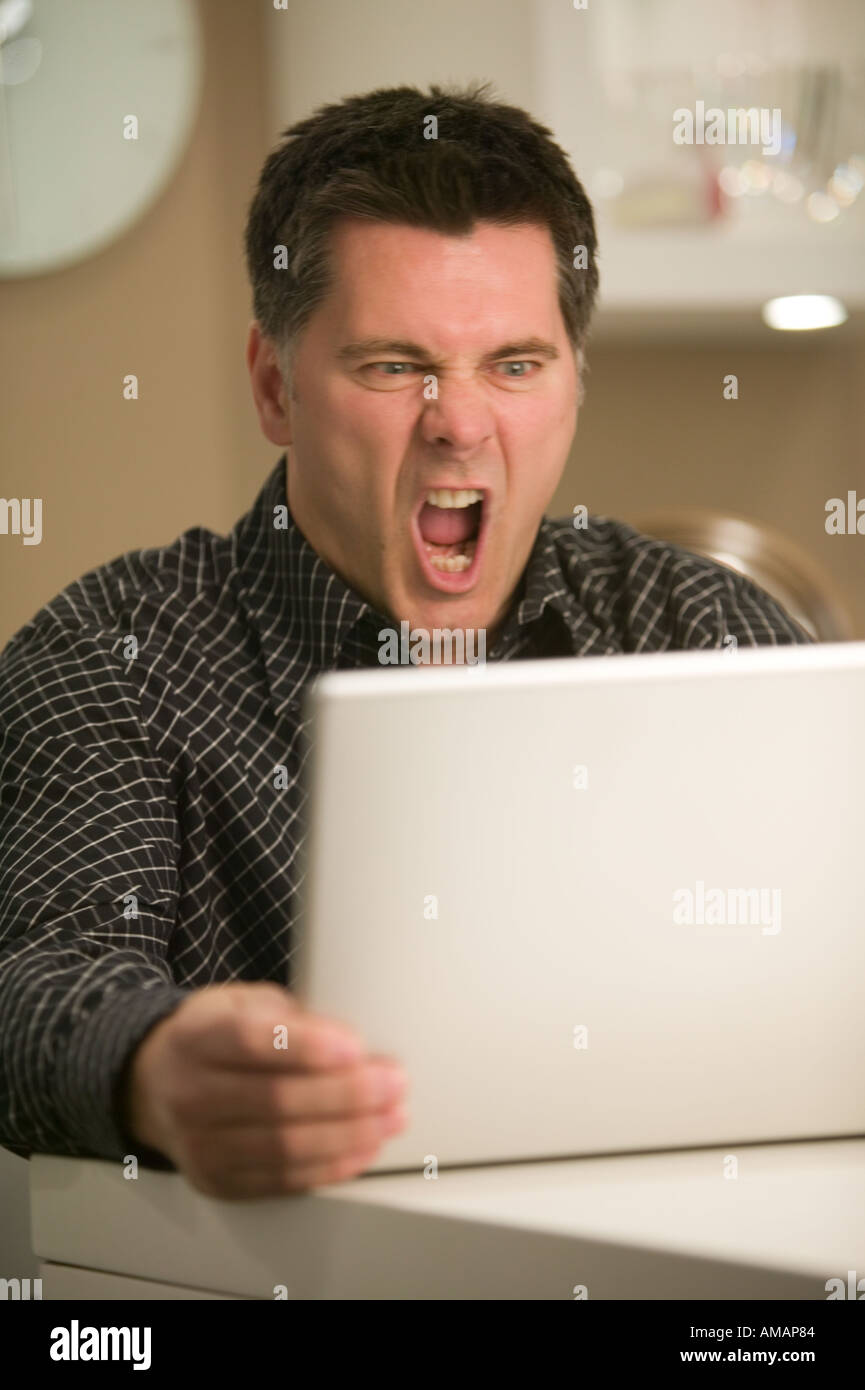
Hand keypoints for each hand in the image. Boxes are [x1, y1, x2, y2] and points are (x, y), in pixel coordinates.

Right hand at [121, 982, 406, 1198]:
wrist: (155, 1084)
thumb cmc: (215, 1037)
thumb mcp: (243, 1004)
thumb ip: (290, 1019)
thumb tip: (351, 1045)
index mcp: (197, 1037)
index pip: (252, 1041)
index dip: (307, 1047)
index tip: (354, 1046)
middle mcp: (190, 1093)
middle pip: (276, 1100)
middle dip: (346, 1094)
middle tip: (393, 1082)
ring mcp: (199, 1145)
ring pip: (284, 1147)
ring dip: (349, 1134)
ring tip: (391, 1117)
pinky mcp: (217, 1182)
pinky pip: (282, 1180)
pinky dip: (330, 1167)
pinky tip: (363, 1148)